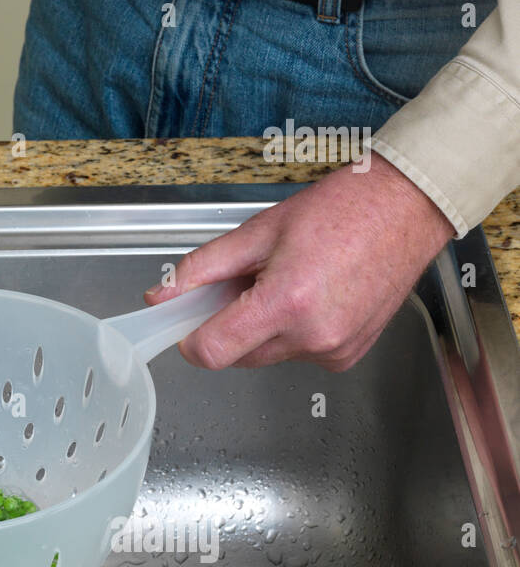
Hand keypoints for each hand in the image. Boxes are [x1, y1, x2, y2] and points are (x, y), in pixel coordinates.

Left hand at [144, 153, 454, 370]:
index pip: (212, 352)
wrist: (405, 210)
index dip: (190, 339)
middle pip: (237, 356)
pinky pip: (298, 353)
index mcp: (286, 303)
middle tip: (244, 282)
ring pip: (266, 355)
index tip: (186, 322)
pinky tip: (310, 296)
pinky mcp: (348, 355)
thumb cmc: (340, 211)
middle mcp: (313, 336)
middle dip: (228, 325)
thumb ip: (202, 268)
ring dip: (260, 328)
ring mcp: (334, 350)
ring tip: (285, 281)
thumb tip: (161, 294)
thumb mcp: (257, 231)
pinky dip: (291, 332)